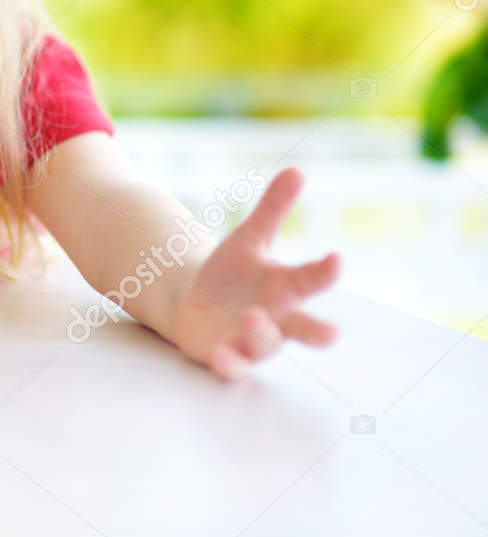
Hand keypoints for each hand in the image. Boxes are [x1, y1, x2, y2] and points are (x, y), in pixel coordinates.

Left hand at [169, 167, 339, 379]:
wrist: (199, 306)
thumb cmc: (235, 274)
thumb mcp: (250, 238)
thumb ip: (273, 209)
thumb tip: (298, 169)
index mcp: (286, 286)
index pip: (312, 278)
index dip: (325, 270)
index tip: (337, 257)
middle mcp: (277, 317)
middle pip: (303, 327)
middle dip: (317, 331)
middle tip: (333, 334)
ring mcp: (252, 341)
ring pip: (264, 344)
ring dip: (260, 333)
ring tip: (251, 317)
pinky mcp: (226, 356)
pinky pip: (231, 366)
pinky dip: (228, 363)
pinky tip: (220, 355)